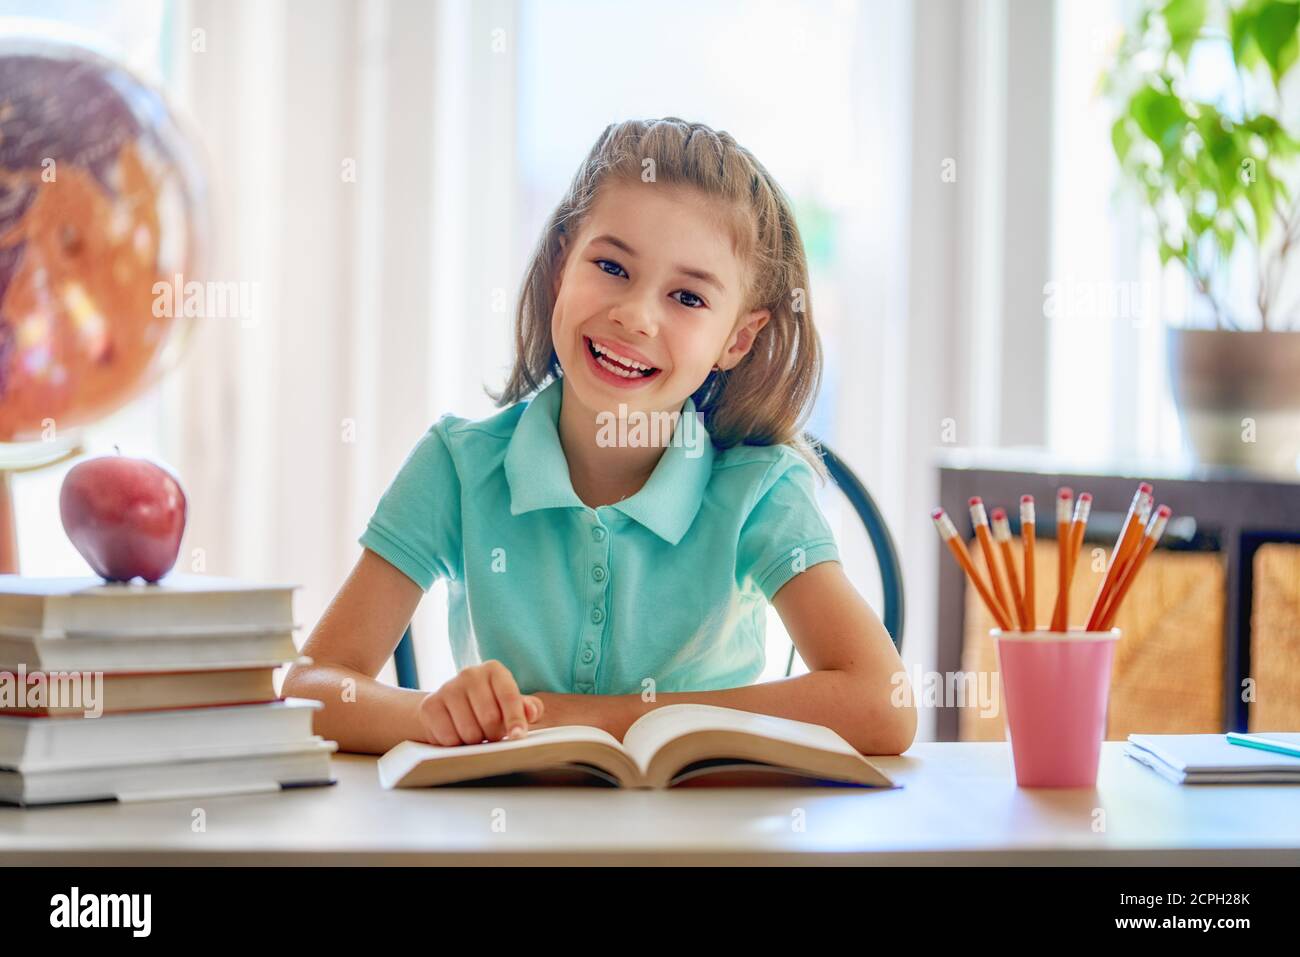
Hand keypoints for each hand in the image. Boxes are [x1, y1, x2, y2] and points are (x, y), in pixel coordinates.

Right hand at [415, 660, 544, 745]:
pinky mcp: (430, 705)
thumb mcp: (509, 704)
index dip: (515, 719)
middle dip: (494, 735)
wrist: (448, 707)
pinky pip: (449, 738)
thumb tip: (531, 712)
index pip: (509, 696)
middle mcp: (470, 673)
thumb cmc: (488, 706)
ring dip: (475, 742)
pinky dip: (456, 744)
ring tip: (475, 734)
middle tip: (492, 735)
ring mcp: (448, 687)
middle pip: (489, 718)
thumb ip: (526, 708)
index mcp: (494, 670)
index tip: (518, 736)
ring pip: (469, 731)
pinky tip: (457, 734)